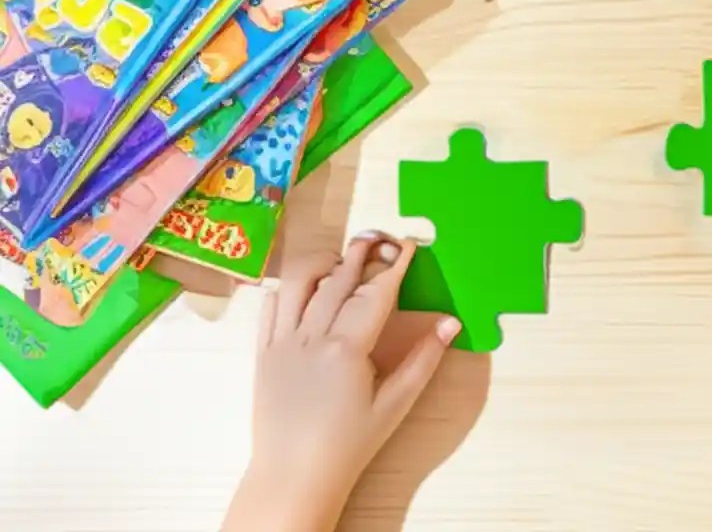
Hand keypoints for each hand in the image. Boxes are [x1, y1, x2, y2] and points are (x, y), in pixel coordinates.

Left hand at [224, 233, 459, 531]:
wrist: (294, 474)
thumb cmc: (348, 444)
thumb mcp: (394, 405)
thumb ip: (423, 360)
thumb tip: (449, 324)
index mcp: (346, 349)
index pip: (376, 293)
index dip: (396, 266)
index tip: (410, 245)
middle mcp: (310, 337)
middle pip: (339, 278)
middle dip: (362, 252)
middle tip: (381, 237)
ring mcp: (281, 342)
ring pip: (299, 283)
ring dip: (323, 263)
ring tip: (342, 261)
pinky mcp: (262, 352)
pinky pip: (271, 306)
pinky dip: (289, 289)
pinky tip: (307, 289)